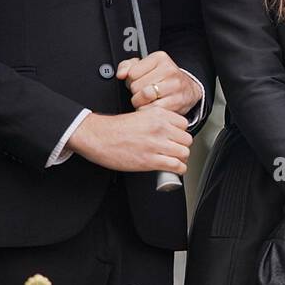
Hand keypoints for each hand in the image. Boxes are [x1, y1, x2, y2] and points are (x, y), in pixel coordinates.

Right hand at [67, 109, 191, 174]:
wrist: (97, 137)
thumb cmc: (114, 128)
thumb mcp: (140, 115)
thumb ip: (157, 121)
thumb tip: (169, 130)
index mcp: (158, 115)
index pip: (184, 124)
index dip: (181, 133)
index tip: (176, 138)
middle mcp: (160, 128)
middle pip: (187, 139)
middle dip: (182, 146)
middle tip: (175, 150)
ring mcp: (156, 145)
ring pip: (184, 153)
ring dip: (181, 159)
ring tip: (175, 161)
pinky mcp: (151, 161)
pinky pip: (176, 166)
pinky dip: (178, 169)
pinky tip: (174, 169)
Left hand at [117, 52, 200, 115]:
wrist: (188, 90)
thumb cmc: (164, 79)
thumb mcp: (146, 66)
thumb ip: (128, 66)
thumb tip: (121, 74)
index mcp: (160, 58)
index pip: (132, 73)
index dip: (131, 80)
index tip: (139, 81)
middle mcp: (169, 70)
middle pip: (136, 86)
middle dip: (136, 92)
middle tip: (143, 91)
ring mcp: (174, 86)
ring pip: (143, 98)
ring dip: (140, 103)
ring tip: (147, 99)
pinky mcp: (177, 102)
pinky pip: (152, 109)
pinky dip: (148, 111)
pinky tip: (153, 106)